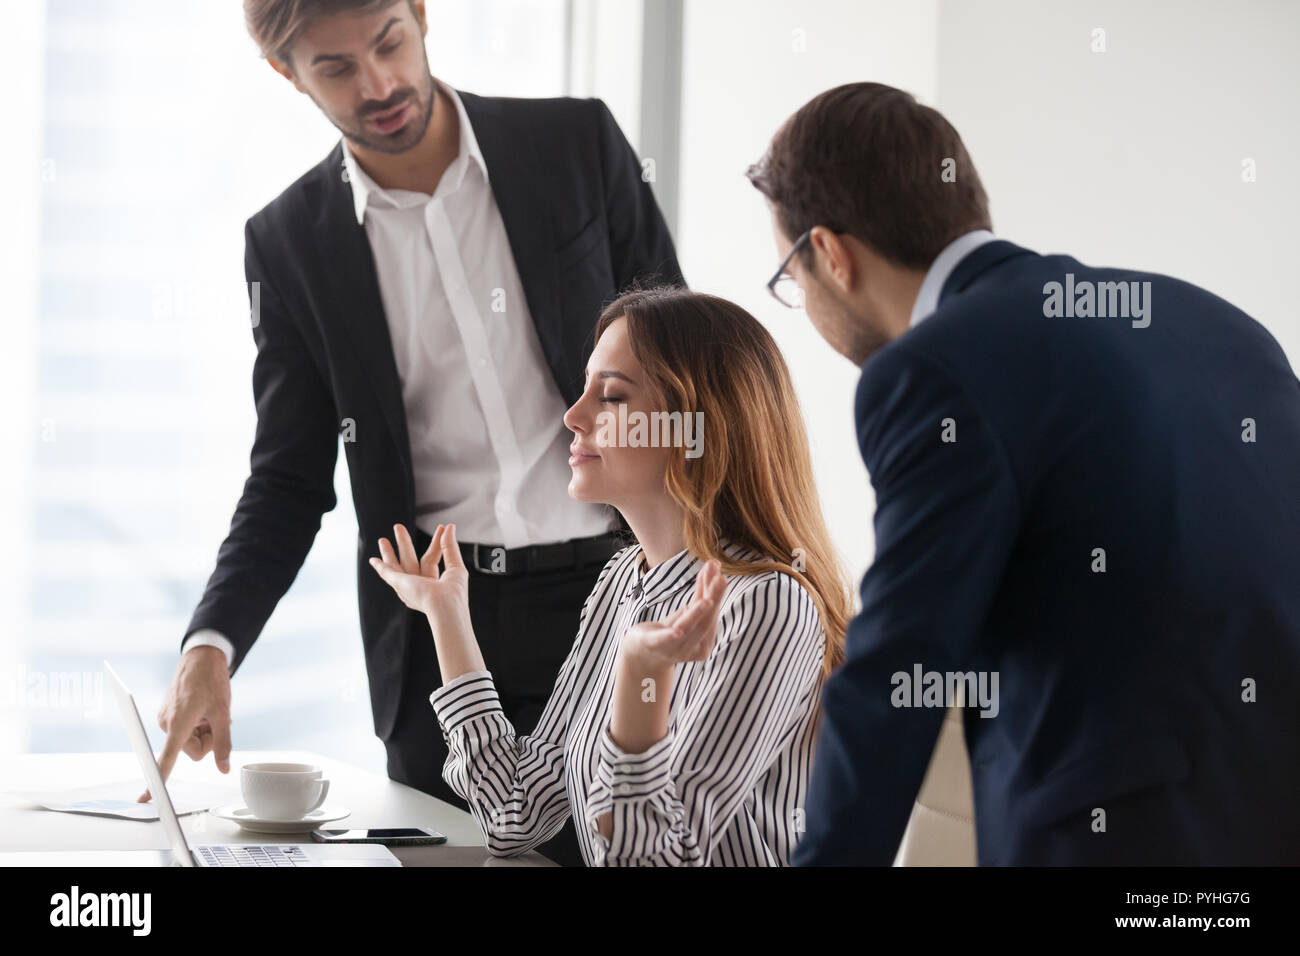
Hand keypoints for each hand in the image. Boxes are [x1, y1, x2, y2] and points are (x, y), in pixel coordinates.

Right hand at [138, 645, 231, 802]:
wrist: (201, 658)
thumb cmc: (212, 682)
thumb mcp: (223, 714)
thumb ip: (223, 744)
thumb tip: (223, 769)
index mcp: (178, 724)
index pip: (166, 759)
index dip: (159, 780)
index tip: (145, 798)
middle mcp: (166, 724)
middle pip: (191, 751)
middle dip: (207, 740)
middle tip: (215, 719)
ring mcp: (165, 719)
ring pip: (189, 742)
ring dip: (203, 731)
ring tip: (208, 711)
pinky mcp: (166, 716)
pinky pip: (184, 731)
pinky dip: (197, 725)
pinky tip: (202, 709)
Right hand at [369, 523, 468, 620]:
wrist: (444, 606)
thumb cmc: (454, 593)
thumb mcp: (455, 566)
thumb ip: (449, 546)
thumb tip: (449, 527)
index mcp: (433, 585)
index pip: (432, 557)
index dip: (436, 542)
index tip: (442, 527)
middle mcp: (419, 586)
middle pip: (410, 560)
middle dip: (403, 544)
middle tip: (397, 527)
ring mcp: (408, 586)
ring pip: (396, 566)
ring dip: (388, 552)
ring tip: (382, 539)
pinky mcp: (399, 583)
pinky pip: (387, 574)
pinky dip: (380, 567)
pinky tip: (373, 560)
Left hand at [621, 559, 725, 672]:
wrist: (640, 655)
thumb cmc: (668, 633)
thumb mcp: (687, 613)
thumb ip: (701, 592)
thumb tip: (714, 563)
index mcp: (703, 642)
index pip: (711, 614)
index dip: (716, 592)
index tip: (717, 568)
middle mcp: (691, 647)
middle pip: (705, 621)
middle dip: (713, 599)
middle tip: (721, 579)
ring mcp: (672, 649)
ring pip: (687, 628)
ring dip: (697, 614)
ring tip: (706, 600)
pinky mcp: (652, 645)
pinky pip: (663, 642)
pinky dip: (670, 637)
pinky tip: (677, 632)